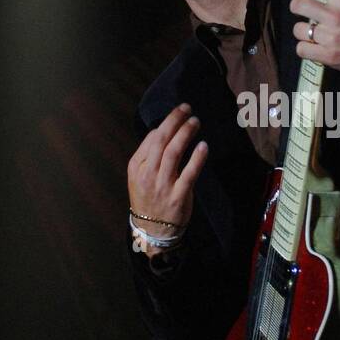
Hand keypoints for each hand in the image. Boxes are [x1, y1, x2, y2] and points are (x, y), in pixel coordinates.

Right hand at [127, 103, 207, 255]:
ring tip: (195, 122)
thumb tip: (162, 131)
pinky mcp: (178, 195)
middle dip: (175, 121)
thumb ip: (148, 155)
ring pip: (174, 153)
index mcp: (136, 167)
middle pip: (161, 141)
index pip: (151, 139)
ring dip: (185, 134)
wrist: (152, 230)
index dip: (166, 123)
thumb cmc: (148, 198)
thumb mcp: (139, 177)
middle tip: (186, 108)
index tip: (178, 113)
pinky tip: (203, 146)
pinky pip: (189, 174)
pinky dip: (196, 158)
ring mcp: (163, 185)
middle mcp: (148, 174)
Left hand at [290, 0, 339, 85]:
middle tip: (307, 10)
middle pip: (298, 4)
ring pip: (297, 30)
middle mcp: (334, 16)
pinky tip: (314, 47)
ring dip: (304, 30)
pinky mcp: (331, 57)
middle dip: (300, 5)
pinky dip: (306, 49)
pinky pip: (302, 50)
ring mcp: (330, 38)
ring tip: (313, 33)